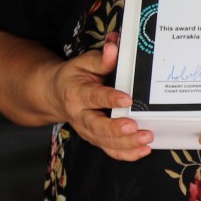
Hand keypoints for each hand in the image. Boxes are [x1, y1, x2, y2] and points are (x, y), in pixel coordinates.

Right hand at [47, 32, 152, 160]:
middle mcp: (80, 115)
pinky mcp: (95, 138)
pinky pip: (109, 149)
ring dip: (126, 143)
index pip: (94, 96)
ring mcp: (87, 129)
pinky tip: (142, 150)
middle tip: (134, 127)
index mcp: (77, 93)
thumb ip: (101, 59)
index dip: (110, 99)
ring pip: (105, 141)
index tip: (127, 99)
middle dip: (116, 129)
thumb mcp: (83, 62)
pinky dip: (126, 153)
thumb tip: (114, 47)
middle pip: (97, 126)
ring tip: (146, 139)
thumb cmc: (74, 77)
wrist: (54, 95)